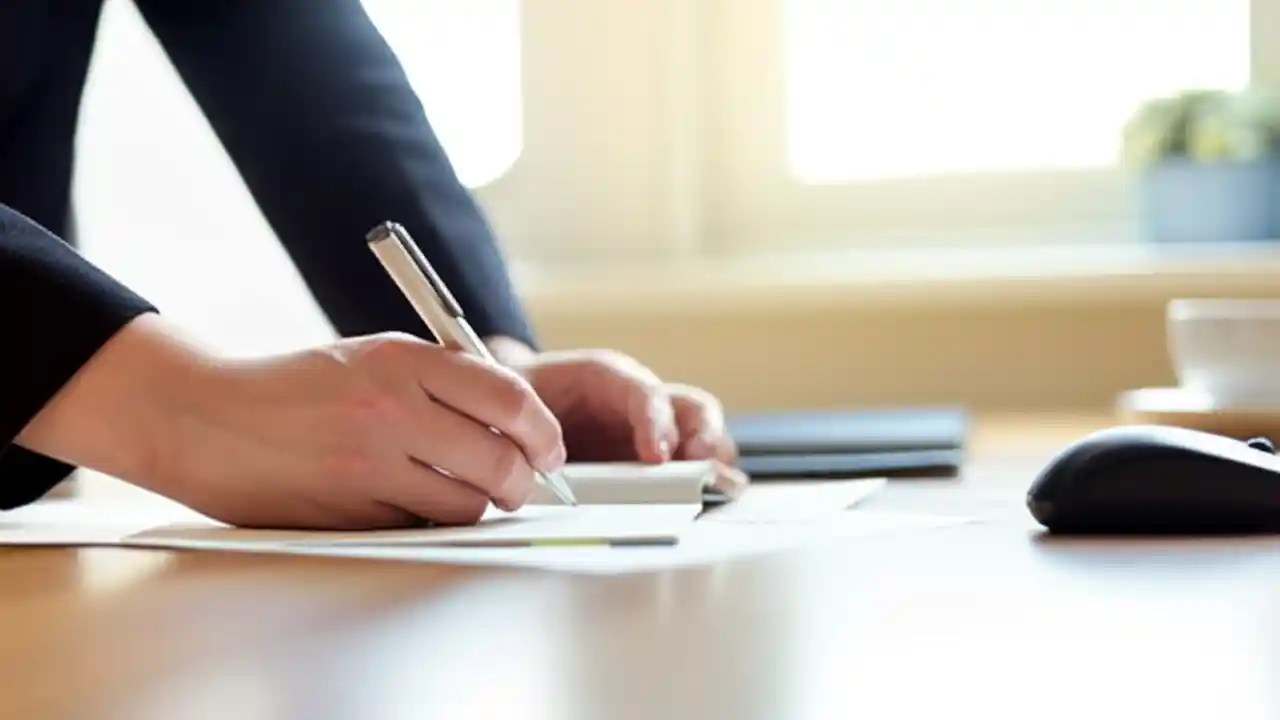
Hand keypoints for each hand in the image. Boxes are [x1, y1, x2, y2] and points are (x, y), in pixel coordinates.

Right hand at [19, 317, 564, 528]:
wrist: (210, 420)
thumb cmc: (300, 386)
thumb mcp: (373, 355)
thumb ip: (442, 377)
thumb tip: (519, 416)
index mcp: (403, 361)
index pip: (509, 398)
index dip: (544, 431)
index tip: (550, 447)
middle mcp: (391, 411)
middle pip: (500, 461)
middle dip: (523, 481)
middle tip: (520, 483)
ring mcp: (368, 466)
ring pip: (466, 505)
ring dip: (477, 505)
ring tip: (459, 490)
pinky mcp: (349, 513)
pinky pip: (420, 527)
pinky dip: (428, 521)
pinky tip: (408, 501)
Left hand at [489, 340, 740, 472]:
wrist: (510, 401)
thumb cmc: (521, 397)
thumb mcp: (519, 398)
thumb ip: (530, 425)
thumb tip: (532, 465)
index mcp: (608, 380)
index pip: (646, 393)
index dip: (656, 422)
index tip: (656, 455)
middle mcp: (642, 405)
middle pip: (694, 411)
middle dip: (706, 438)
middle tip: (705, 469)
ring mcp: (653, 434)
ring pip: (704, 440)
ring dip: (713, 465)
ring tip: (716, 491)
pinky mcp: (655, 465)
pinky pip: (690, 473)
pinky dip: (702, 489)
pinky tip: (701, 509)